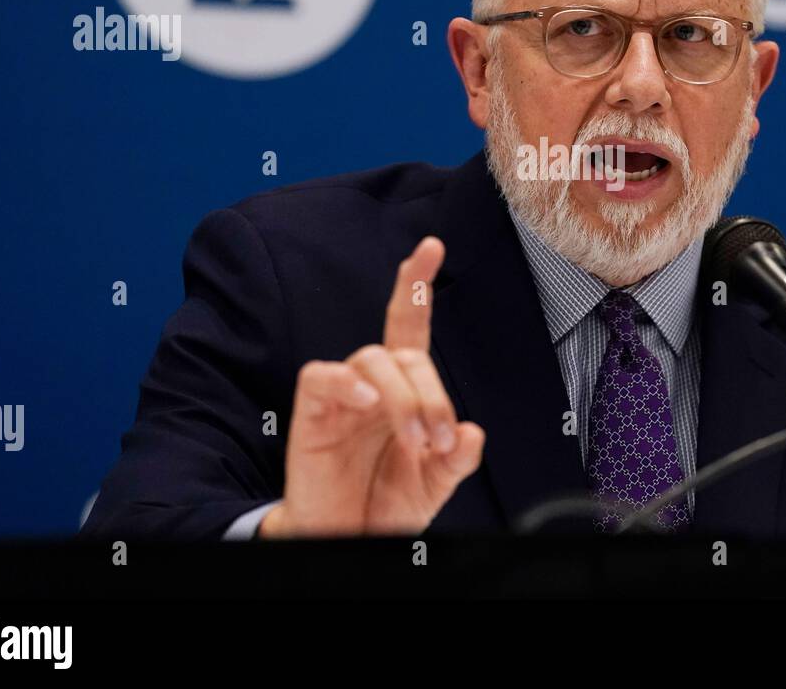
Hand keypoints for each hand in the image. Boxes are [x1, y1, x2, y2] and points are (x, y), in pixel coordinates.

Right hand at [260, 237, 485, 536]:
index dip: (416, 287)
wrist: (347, 540)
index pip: (408, 327)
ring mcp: (342, 397)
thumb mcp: (434, 483)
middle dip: (431, 391)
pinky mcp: (312, 413)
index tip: (431, 247)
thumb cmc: (384, 506)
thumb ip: (458, 459)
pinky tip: (369, 403)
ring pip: (372, 358)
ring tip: (415, 437)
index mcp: (402, 393)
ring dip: (404, 395)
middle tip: (440, 438)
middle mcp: (372, 386)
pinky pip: (321, 376)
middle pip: (403, 352)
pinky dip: (348, 383)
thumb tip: (473, 433)